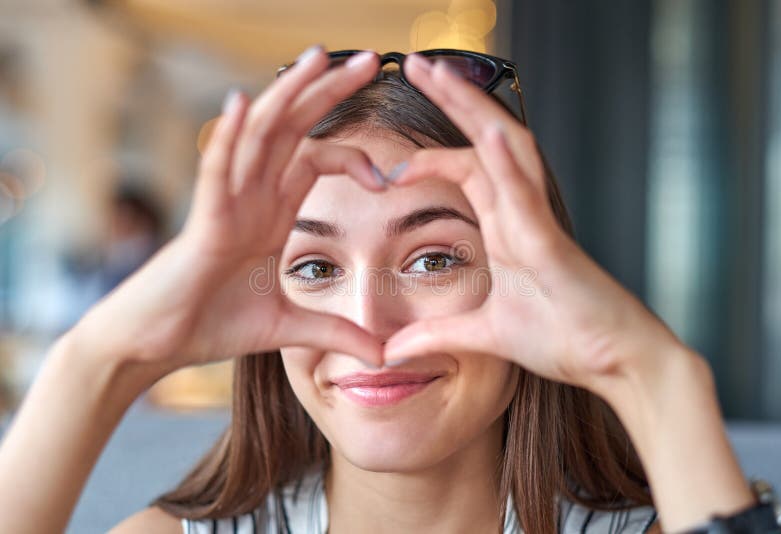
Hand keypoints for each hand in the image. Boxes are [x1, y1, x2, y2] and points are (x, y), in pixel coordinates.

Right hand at [73, 47, 385, 371]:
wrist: (157, 345)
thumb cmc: (211, 325)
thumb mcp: (288, 328)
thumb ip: (335, 332)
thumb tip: (384, 355)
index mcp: (271, 213)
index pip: (315, 159)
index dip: (352, 157)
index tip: (386, 179)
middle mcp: (251, 198)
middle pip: (293, 130)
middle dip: (329, 93)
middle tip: (370, 60)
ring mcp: (225, 206)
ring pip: (258, 137)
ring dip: (287, 97)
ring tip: (317, 58)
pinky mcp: (202, 224)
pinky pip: (214, 174)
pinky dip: (227, 140)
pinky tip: (241, 104)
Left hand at [383, 54, 687, 395]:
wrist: (616, 361)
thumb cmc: (563, 338)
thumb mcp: (483, 335)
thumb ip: (436, 335)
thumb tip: (390, 350)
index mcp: (506, 227)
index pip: (465, 170)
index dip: (427, 157)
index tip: (387, 165)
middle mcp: (521, 213)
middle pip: (483, 140)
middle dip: (451, 99)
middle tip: (415, 62)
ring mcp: (538, 223)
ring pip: (506, 149)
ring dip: (473, 109)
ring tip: (439, 72)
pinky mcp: (552, 245)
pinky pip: (527, 195)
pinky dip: (506, 163)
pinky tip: (485, 131)